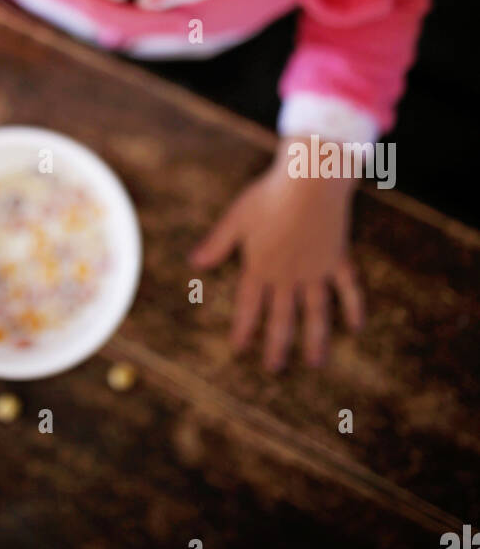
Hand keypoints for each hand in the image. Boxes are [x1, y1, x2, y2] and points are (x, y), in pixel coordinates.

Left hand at [188, 137, 363, 371]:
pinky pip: (347, 289)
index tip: (239, 348)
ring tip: (315, 362)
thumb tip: (193, 262)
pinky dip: (353, 308)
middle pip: (282, 318)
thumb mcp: (236, 218)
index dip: (244, 328)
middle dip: (277, 345)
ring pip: (316, 313)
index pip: (250, 306)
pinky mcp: (337, 259)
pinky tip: (355, 326)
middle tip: (274, 367)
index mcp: (261, 266)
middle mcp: (289, 275)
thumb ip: (217, 244)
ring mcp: (316, 270)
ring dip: (315, 339)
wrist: (311, 180)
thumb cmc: (269, 195)